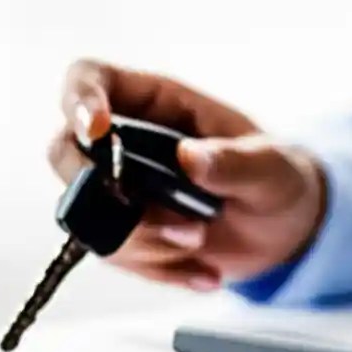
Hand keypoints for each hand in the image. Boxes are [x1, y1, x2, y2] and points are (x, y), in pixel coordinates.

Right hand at [47, 60, 326, 290]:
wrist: (285, 230)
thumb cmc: (278, 178)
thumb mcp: (272, 168)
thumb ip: (235, 162)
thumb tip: (191, 158)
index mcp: (157, 103)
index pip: (90, 79)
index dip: (79, 99)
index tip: (97, 131)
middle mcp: (126, 142)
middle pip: (66, 153)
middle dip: (112, 195)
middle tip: (178, 221)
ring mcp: (121, 189)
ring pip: (89, 214)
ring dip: (144, 240)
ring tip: (201, 243)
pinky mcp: (126, 232)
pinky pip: (116, 254)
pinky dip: (159, 270)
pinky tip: (202, 272)